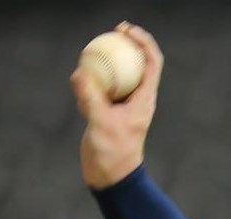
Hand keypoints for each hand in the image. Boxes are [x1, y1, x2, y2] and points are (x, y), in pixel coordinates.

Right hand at [71, 22, 162, 188]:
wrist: (110, 176)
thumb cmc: (113, 153)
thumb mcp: (101, 124)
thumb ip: (91, 98)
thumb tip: (80, 73)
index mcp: (144, 99)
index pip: (151, 63)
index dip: (143, 42)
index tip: (126, 31)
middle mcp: (136, 99)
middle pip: (136, 64)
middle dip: (126, 46)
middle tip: (111, 33)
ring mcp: (122, 105)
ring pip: (116, 76)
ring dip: (106, 64)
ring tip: (91, 53)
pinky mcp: (108, 112)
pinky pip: (100, 89)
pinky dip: (91, 82)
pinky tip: (79, 81)